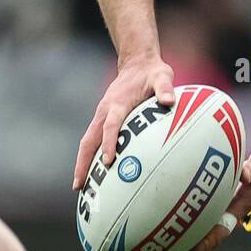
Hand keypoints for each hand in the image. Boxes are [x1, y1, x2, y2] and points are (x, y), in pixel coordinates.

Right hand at [73, 54, 174, 190]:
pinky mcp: (103, 120)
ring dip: (82, 163)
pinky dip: (89, 157)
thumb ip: (165, 88)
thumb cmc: (152, 73)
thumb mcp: (162, 76)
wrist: (136, 63)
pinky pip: (93, 141)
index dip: (109, 143)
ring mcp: (101, 116)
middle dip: (82, 163)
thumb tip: (170, 101)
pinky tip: (92, 175)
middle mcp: (104, 111)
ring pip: (87, 143)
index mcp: (118, 103)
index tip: (108, 161)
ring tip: (80, 188)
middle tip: (80, 186)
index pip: (111, 125)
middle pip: (89, 140)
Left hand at [176, 145, 250, 250]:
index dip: (207, 242)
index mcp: (238, 207)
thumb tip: (244, 175)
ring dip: (190, 234)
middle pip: (209, 233)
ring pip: (205, 224)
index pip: (221, 229)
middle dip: (192, 245)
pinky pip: (205, 210)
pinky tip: (177, 216)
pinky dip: (192, 215)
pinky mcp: (220, 194)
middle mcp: (229, 209)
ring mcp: (224, 203)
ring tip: (169, 244)